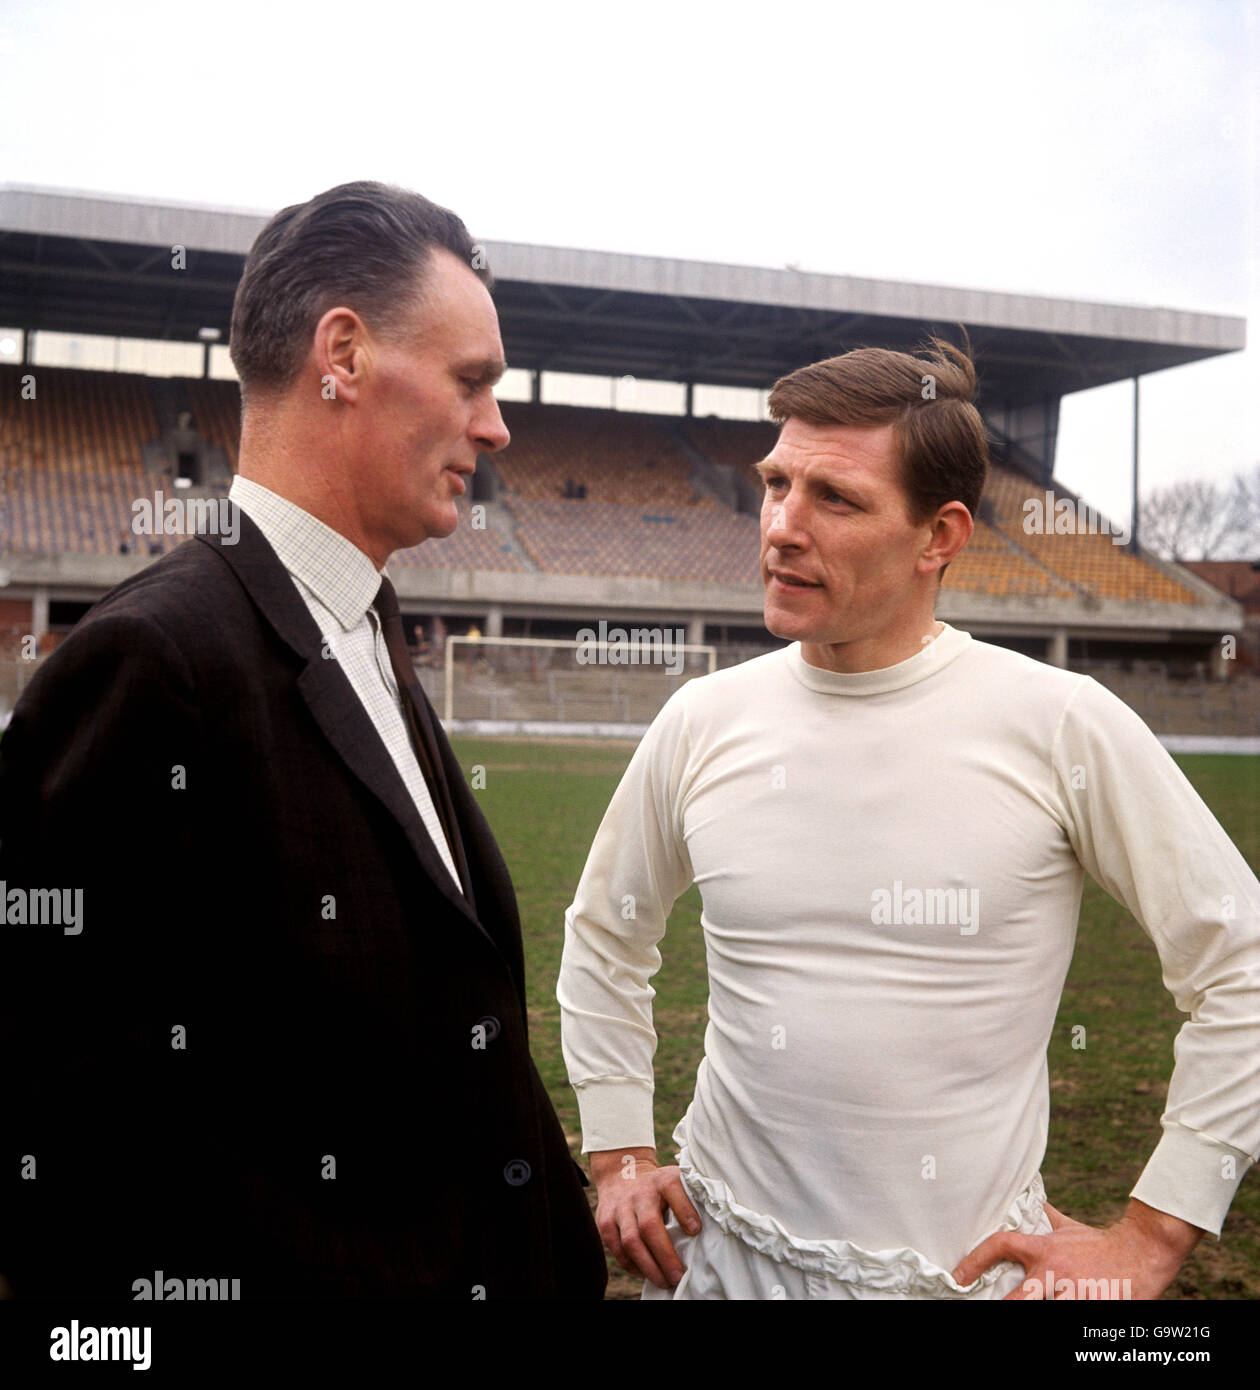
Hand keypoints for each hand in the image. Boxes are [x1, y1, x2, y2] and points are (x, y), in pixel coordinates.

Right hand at [589, 1147, 702, 1288]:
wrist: (622, 1171)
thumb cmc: (659, 1187)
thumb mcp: (675, 1182)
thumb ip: (691, 1199)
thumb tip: (712, 1230)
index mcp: (662, 1180)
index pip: (674, 1190)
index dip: (685, 1210)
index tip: (695, 1231)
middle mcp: (640, 1193)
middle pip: (649, 1226)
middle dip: (664, 1255)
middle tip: (678, 1276)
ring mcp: (620, 1207)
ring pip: (631, 1241)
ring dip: (648, 1266)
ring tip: (663, 1281)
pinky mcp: (605, 1220)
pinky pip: (617, 1249)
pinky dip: (631, 1265)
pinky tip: (644, 1273)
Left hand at [951, 1198, 1203, 1300]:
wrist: (1140, 1254)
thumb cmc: (1099, 1243)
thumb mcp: (1067, 1227)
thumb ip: (1044, 1217)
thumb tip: (1026, 1200)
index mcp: (1043, 1251)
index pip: (1000, 1246)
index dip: (974, 1260)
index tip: (957, 1276)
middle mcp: (1053, 1275)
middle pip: (1015, 1300)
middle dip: (999, 1305)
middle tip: (979, 1305)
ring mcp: (1070, 1296)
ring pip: (1038, 1311)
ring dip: (1030, 1308)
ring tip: (1015, 1307)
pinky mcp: (1087, 1310)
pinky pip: (1066, 1316)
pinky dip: (1062, 1315)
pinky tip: (1060, 1309)